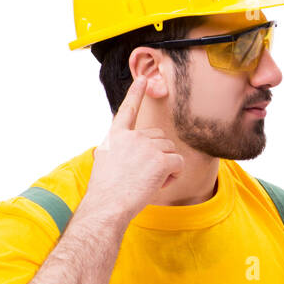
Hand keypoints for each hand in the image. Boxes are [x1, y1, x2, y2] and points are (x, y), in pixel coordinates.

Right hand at [84, 76, 185, 221]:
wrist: (108, 204)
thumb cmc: (105, 191)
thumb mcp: (104, 162)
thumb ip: (118, 151)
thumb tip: (119, 152)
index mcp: (115, 137)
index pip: (128, 110)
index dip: (136, 93)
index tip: (143, 78)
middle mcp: (132, 136)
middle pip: (160, 138)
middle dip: (158, 156)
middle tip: (144, 176)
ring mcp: (147, 146)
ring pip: (171, 151)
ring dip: (166, 167)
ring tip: (148, 181)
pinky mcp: (161, 159)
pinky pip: (179, 164)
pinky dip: (174, 176)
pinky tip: (158, 184)